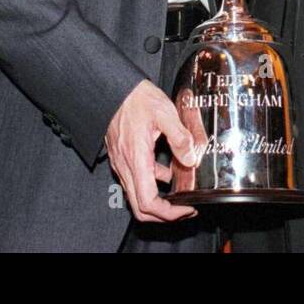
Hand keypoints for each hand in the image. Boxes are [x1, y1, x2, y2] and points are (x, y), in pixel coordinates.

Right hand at [105, 79, 198, 221]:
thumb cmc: (135, 98)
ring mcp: (122, 164)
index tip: (187, 209)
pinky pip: (137, 181)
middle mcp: (125, 166)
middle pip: (140, 208)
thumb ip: (180, 137)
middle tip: (187, 209)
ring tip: (182, 193)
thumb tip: (191, 160)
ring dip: (159, 201)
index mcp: (136, 159)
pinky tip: (170, 172)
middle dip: (165, 215)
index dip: (168, 214)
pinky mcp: (122, 158)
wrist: (112, 88)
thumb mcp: (164, 112)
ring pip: (138, 196)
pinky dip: (153, 184)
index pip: (148, 202)